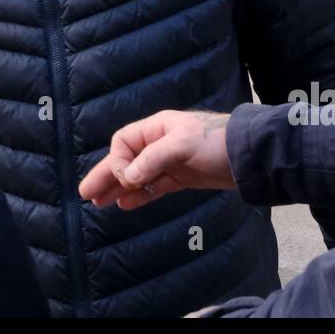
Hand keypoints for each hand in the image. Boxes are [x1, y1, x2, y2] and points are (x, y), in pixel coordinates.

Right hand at [79, 109, 235, 210]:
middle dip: (105, 176)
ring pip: (136, 176)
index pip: (123, 143)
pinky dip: (139, 196)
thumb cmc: (215, 142)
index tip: (125, 179)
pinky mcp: (181, 177)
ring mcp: (169, 161)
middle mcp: (158, 143)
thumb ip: (152, 159)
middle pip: (124, 160)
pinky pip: (153, 187)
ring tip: (98, 203)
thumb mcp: (182, 144)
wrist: (248, 156)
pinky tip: (125, 205)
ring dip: (118, 189)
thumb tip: (126, 178)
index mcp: (156, 128)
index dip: (117, 162)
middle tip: (86, 194)